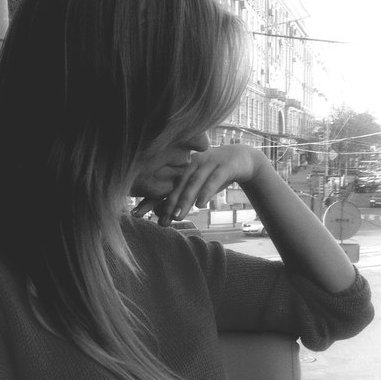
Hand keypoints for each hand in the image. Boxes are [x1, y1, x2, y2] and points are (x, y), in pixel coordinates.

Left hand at [132, 145, 266, 226]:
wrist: (243, 159)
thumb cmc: (216, 174)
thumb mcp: (200, 185)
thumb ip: (185, 197)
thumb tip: (164, 216)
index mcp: (184, 168)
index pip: (166, 186)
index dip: (151, 200)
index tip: (137, 214)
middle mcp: (193, 163)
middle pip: (177, 185)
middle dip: (167, 203)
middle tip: (159, 220)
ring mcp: (209, 163)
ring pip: (194, 183)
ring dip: (184, 200)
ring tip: (176, 216)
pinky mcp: (225, 166)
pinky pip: (214, 180)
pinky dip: (206, 192)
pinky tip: (200, 205)